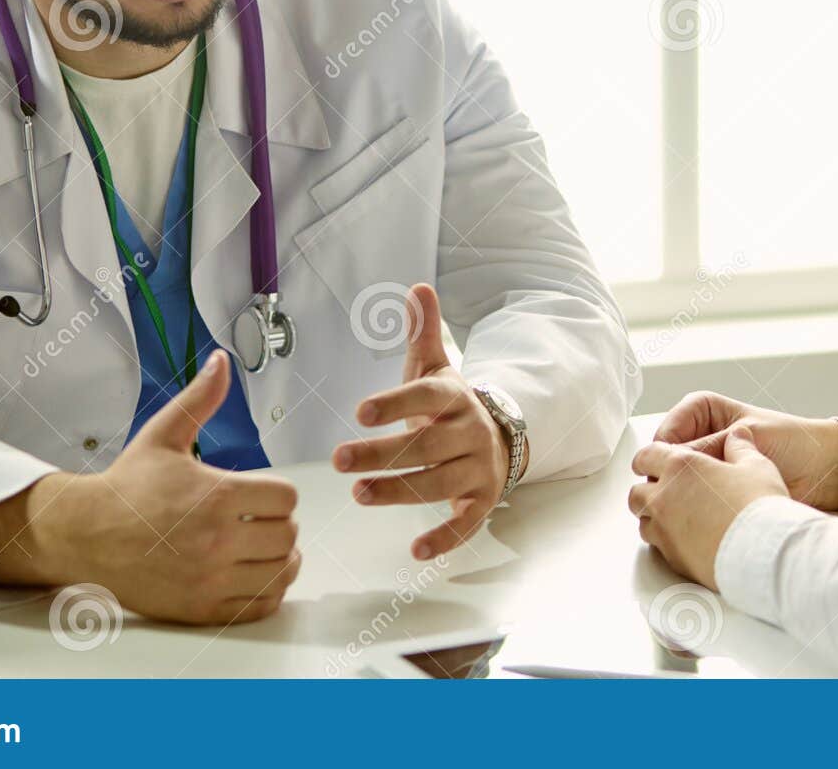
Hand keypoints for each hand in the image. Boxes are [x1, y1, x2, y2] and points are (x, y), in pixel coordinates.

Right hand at [37, 350, 300, 624]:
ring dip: (279, 559)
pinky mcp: (202, 608)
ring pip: (280, 573)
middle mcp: (216, 540)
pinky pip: (259, 605)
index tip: (260, 495)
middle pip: (287, 536)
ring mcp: (210, 578)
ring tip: (264, 547)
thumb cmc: (127, 487)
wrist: (85, 536)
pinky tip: (254, 573)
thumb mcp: (163, 434)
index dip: (278, 495)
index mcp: (215, 495)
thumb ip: (200, 399)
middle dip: (279, 525)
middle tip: (262, 521)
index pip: (285, 499)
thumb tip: (221, 360)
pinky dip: (266, 592)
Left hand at [333, 283, 517, 560]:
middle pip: (424, 445)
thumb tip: (417, 286)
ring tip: (359, 493)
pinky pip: (466, 523)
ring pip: (437, 483)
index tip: (360, 411)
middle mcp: (469, 432)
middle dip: (381, 454)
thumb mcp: (435, 369)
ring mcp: (477, 468)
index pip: (425, 397)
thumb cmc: (450, 405)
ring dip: (399, 491)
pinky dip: (445, 537)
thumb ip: (424, 333)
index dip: (395, 403)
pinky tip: (417, 551)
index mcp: (454, 397)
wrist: (499, 438)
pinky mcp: (482, 501)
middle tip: (338, 459)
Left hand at [628, 426, 787, 588]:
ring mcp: (664, 529)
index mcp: (680, 467)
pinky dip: (666, 540)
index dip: (651, 457)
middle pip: (637, 492)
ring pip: (643, 521)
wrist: (762, 553)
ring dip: (654, 517)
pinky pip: (658, 546)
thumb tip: (738, 435)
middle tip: (665, 490)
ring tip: (675, 516)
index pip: (646, 456)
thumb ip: (741, 447)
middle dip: (648, 490)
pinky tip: (686, 539)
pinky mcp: (672, 557)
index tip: (657, 461)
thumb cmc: (758, 508)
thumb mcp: (756, 466)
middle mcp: (663, 497)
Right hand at [655, 390, 837, 510]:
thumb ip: (710, 447)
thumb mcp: (749, 438)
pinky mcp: (714, 489)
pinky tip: (701, 515)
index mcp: (701, 410)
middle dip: (670, 476)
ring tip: (692, 505)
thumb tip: (674, 463)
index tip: (668, 470)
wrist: (825, 469)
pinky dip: (692, 508)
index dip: (665, 453)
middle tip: (677, 492)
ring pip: (675, 481)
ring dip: (680, 494)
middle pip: (666, 459)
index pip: (667, 432)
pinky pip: (691, 499)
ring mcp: (704, 464)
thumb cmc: (793, 442)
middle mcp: (698, 435)